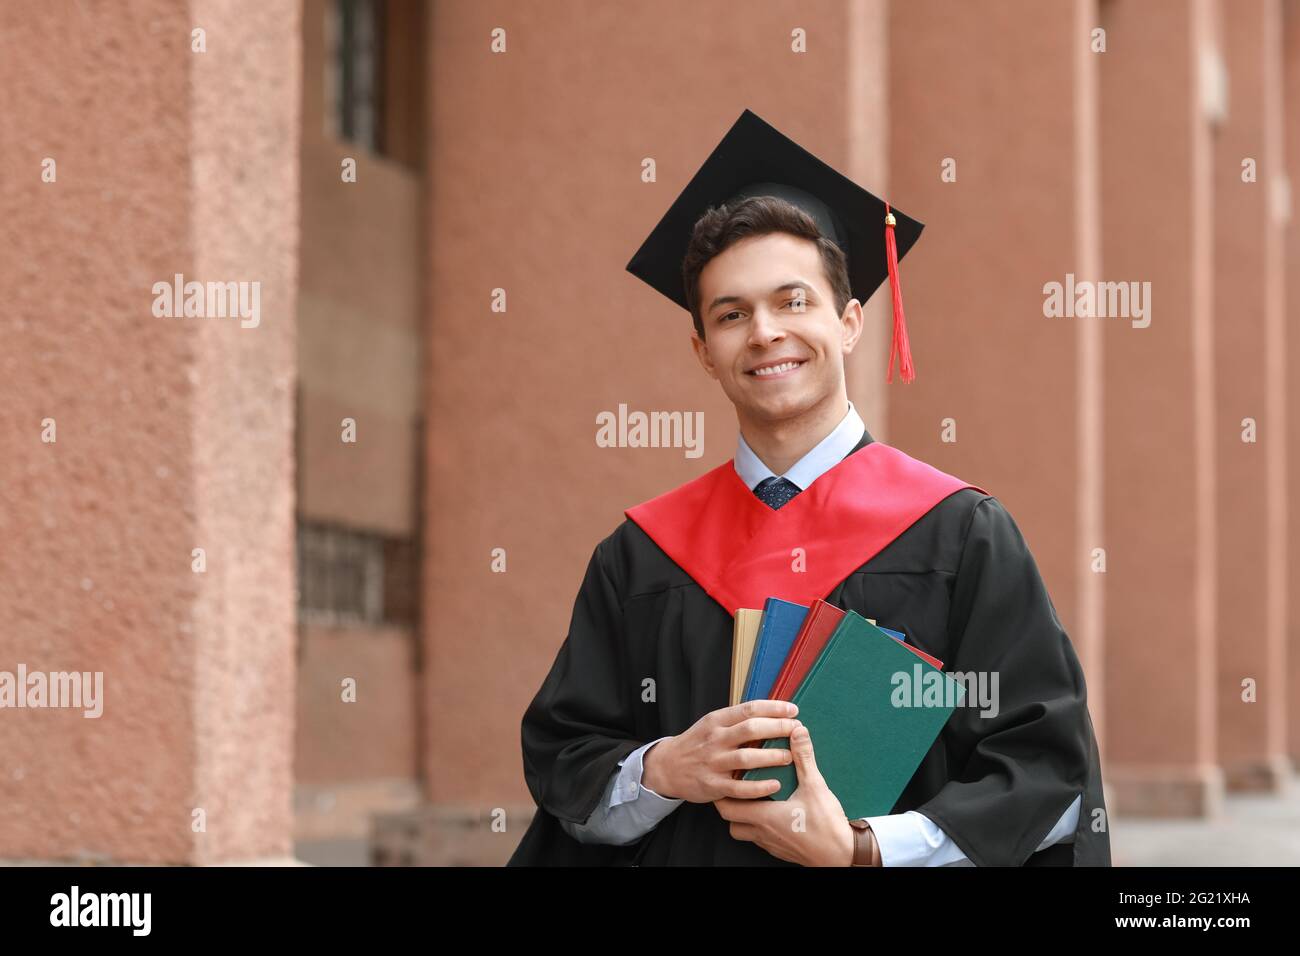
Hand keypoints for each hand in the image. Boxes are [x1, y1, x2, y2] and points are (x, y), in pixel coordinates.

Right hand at [641, 699, 800, 803]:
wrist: (668, 766)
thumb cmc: (698, 743)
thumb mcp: (712, 724)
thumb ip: (737, 719)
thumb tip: (773, 712)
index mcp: (717, 720)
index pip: (749, 709)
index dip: (775, 708)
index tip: (793, 710)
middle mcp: (715, 739)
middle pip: (751, 729)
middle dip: (778, 728)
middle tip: (797, 730)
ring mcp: (713, 762)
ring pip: (747, 757)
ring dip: (772, 756)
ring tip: (790, 756)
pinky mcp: (713, 785)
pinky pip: (740, 787)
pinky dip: (759, 786)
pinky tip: (775, 784)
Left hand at [714, 722, 856, 865]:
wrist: (842, 856)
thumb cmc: (827, 827)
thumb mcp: (816, 787)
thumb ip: (803, 758)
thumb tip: (797, 732)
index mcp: (764, 817)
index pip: (727, 806)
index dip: (723, 791)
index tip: (729, 775)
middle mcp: (762, 833)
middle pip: (730, 820)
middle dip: (729, 802)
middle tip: (737, 784)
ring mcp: (770, 844)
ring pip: (742, 832)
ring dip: (742, 816)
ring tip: (753, 797)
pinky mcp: (780, 849)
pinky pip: (758, 838)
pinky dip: (757, 825)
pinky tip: (770, 812)